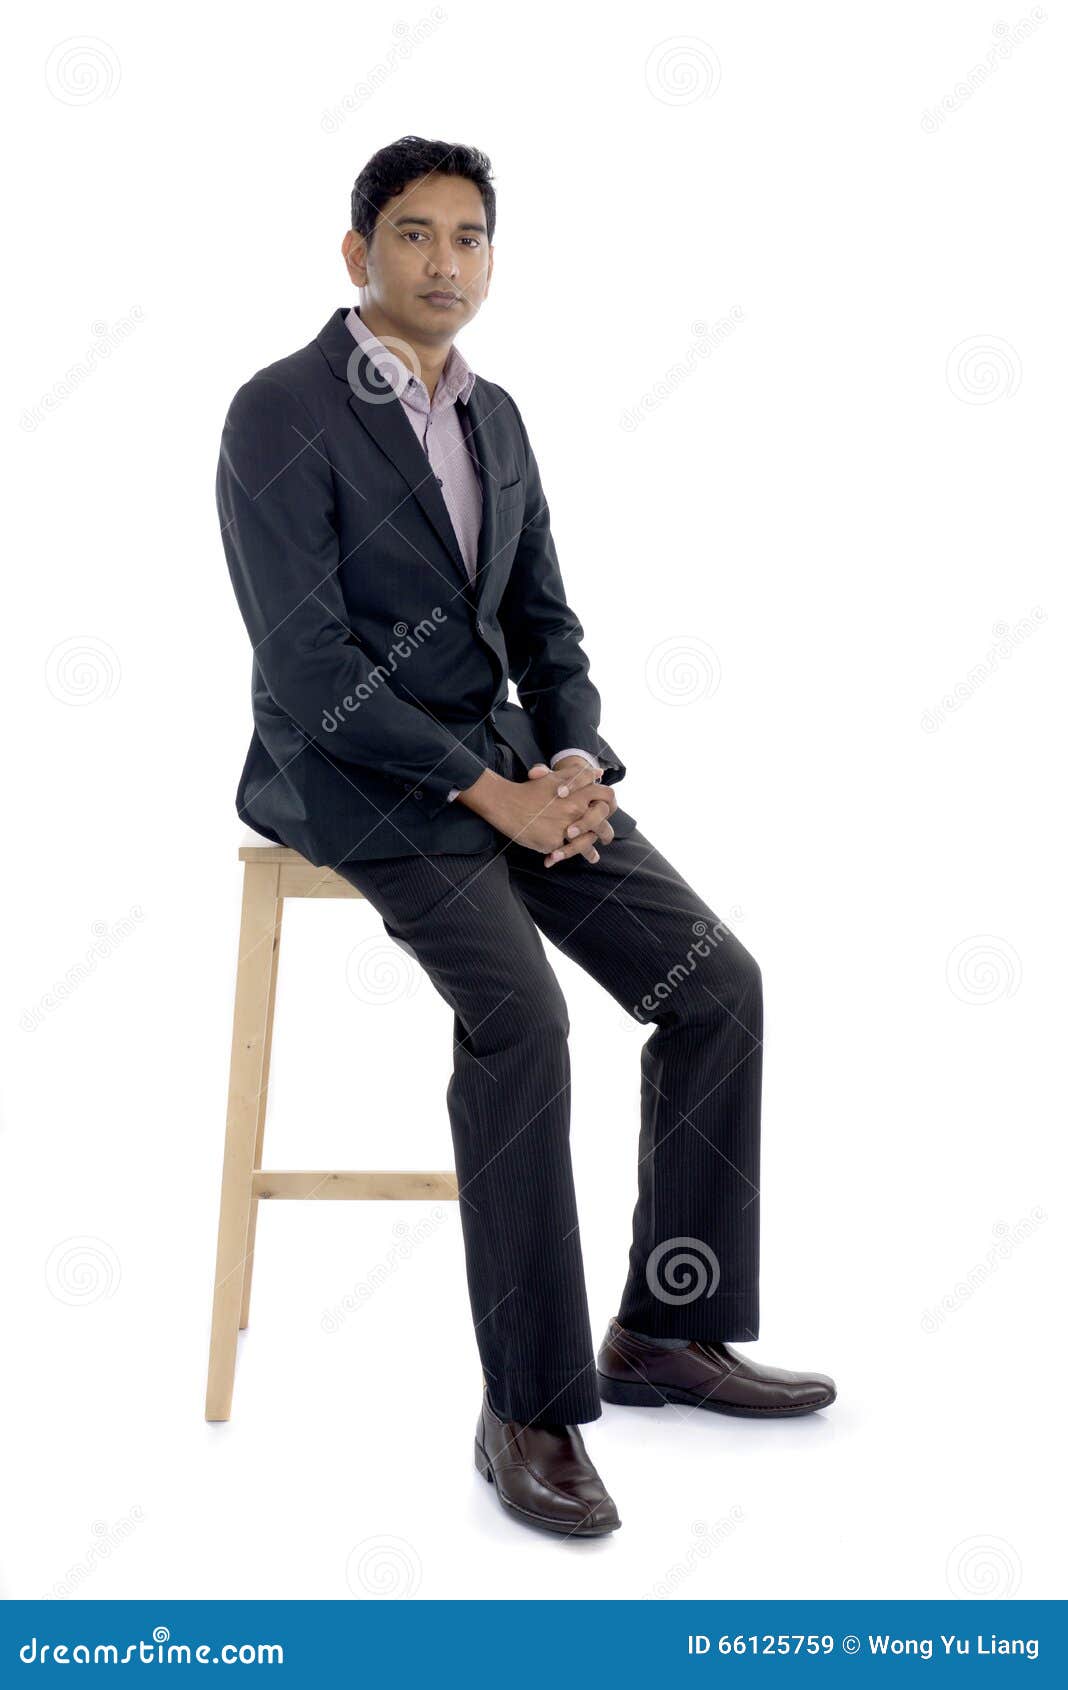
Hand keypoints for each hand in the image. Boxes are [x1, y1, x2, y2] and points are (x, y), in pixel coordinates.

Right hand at [455, 758, 609, 854]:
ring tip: (594, 857)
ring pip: (587, 843)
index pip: (606, 797)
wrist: (505, 803)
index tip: (607, 813)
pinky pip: (564, 852)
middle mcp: (575, 810)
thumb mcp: (555, 778)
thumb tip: (600, 772)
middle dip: (606, 833)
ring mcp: (565, 828)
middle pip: (602, 824)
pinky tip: (561, 859)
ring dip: (591, 851)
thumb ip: (579, 775)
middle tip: (605, 837)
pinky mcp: (553, 842)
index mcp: (578, 793)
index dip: (609, 805)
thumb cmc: (530, 789)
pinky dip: (563, 855)